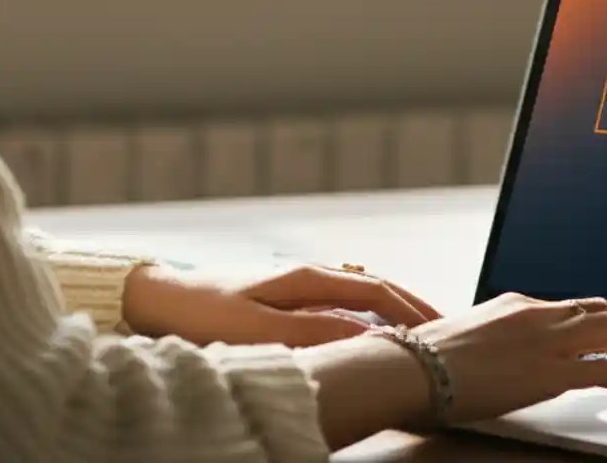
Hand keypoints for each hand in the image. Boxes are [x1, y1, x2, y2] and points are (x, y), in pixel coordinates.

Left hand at [121, 264, 440, 346]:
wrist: (158, 297)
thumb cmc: (204, 313)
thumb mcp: (260, 328)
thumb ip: (314, 329)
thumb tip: (367, 332)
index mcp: (309, 278)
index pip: (379, 292)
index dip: (414, 311)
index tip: (444, 331)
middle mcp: (310, 275)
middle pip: (378, 287)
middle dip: (415, 307)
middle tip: (448, 329)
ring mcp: (298, 283)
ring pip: (362, 293)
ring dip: (395, 309)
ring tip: (421, 329)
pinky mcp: (285, 295)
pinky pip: (342, 302)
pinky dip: (369, 313)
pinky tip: (373, 325)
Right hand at [297, 292, 606, 448]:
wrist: (410, 368)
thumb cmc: (421, 362)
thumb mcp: (460, 342)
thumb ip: (485, 344)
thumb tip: (486, 361)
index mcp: (514, 304)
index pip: (568, 307)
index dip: (595, 326)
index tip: (605, 342)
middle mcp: (536, 313)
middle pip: (600, 310)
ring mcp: (545, 340)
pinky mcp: (550, 372)